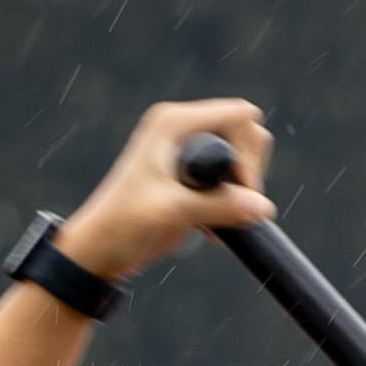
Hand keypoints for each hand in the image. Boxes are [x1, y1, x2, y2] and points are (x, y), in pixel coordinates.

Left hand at [57, 100, 275, 279]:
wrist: (102, 248)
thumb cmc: (123, 223)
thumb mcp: (172, 212)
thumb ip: (219, 205)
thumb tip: (263, 206)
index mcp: (173, 123)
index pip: (239, 117)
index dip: (247, 153)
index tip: (235, 189)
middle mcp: (183, 130)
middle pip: (247, 136)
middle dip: (248, 174)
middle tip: (231, 207)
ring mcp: (189, 152)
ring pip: (244, 161)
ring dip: (242, 192)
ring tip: (217, 219)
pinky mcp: (193, 176)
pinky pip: (233, 180)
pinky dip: (233, 203)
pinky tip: (212, 226)